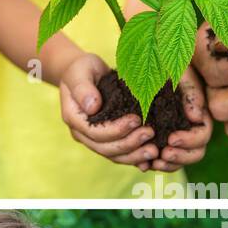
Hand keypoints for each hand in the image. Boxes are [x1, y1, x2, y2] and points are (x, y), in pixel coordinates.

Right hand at [59, 54, 210, 171]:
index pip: (95, 132)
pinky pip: (121, 154)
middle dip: (129, 144)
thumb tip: (92, 106)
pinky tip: (151, 158)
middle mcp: (82, 134)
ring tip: (154, 151)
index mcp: (74, 118)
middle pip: (106, 148)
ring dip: (135, 155)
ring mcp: (94, 140)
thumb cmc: (82, 69)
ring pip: (114, 155)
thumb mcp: (80, 72)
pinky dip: (136, 158)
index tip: (136, 120)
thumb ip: (83, 88)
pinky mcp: (107, 141)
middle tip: (150, 134)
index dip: (116, 129)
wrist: (85, 74)